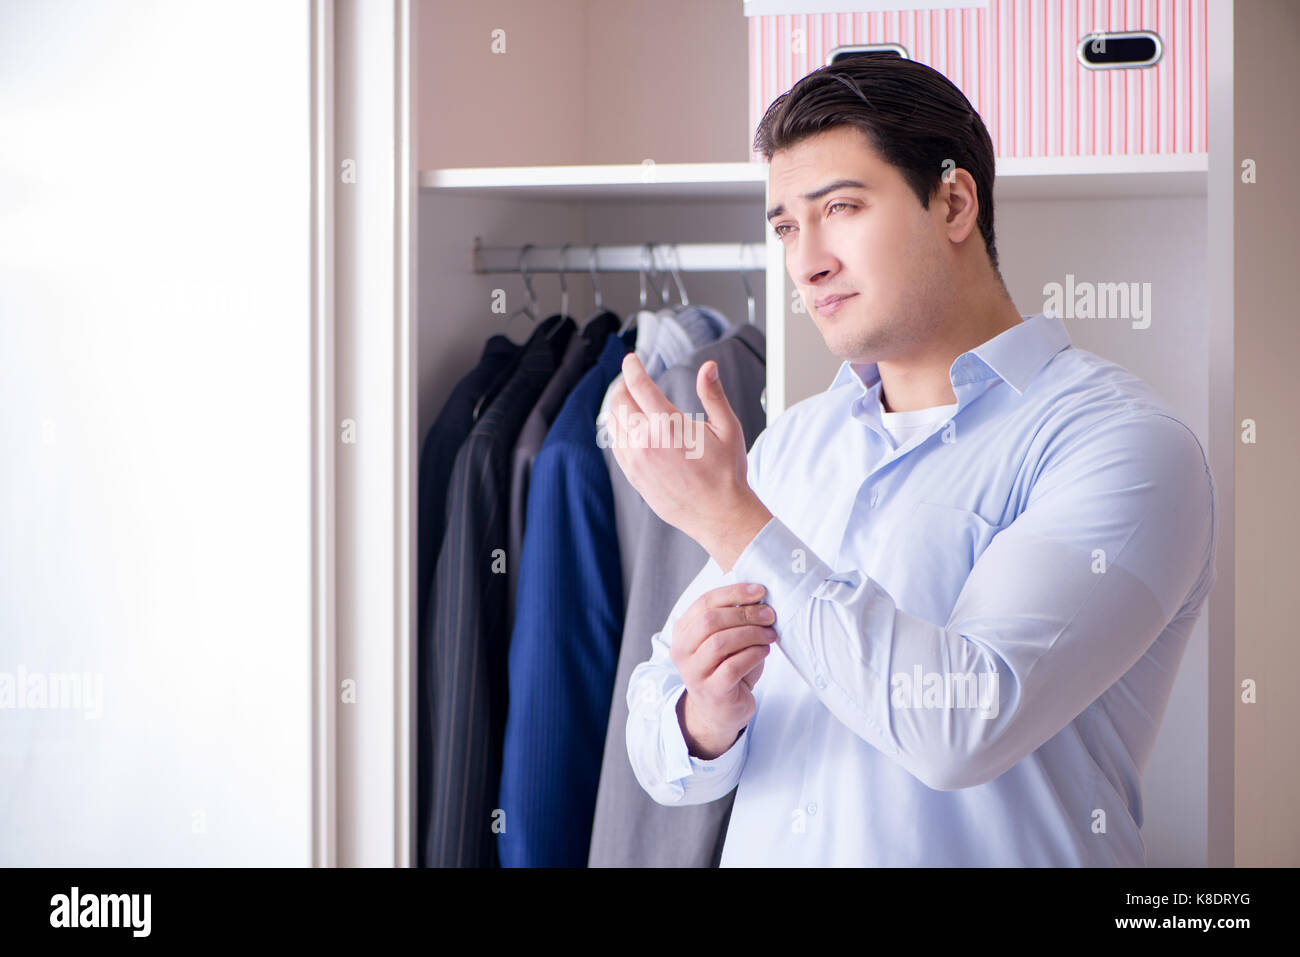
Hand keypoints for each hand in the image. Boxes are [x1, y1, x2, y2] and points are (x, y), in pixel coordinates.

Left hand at [605, 355, 769, 565]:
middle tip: (629, 379)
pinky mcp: (632, 475)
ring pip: (613, 423)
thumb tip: (708, 366)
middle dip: (623, 385)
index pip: (639, 385)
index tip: (631, 359)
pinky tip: (628, 427)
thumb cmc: (726, 472)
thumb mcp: (727, 428)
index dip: (632, 367)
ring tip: (628, 401)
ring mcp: (635, 460)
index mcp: (669, 425)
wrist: (718, 514)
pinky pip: (615, 445)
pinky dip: (617, 430)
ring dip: (618, 407)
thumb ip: (713, 395)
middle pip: (619, 401)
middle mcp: (646, 441)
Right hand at [670, 582, 777, 758]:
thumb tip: (758, 596)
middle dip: (745, 614)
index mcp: (683, 631)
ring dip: (751, 634)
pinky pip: (733, 666)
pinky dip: (754, 654)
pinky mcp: (712, 691)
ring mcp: (694, 673)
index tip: (760, 591)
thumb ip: (733, 618)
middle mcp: (682, 651)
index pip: (704, 603)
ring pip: (720, 643)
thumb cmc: (726, 668)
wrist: (720, 710)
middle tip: (769, 614)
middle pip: (710, 621)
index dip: (734, 593)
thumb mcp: (725, 639)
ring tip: (770, 634)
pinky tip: (764, 651)